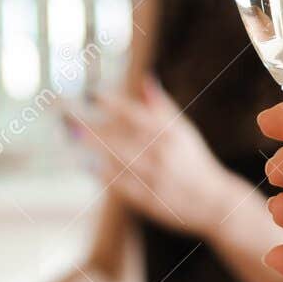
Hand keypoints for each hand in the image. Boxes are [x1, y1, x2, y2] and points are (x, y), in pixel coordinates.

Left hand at [68, 77, 244, 237]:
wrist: (215, 202)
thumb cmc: (194, 160)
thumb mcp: (183, 131)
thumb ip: (161, 107)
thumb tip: (145, 79)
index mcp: (170, 134)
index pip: (136, 115)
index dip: (113, 103)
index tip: (91, 94)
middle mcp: (162, 155)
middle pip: (120, 137)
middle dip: (93, 127)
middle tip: (68, 116)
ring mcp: (155, 178)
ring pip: (118, 161)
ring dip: (94, 148)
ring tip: (72, 135)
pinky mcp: (151, 200)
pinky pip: (123, 186)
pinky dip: (105, 175)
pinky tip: (88, 166)